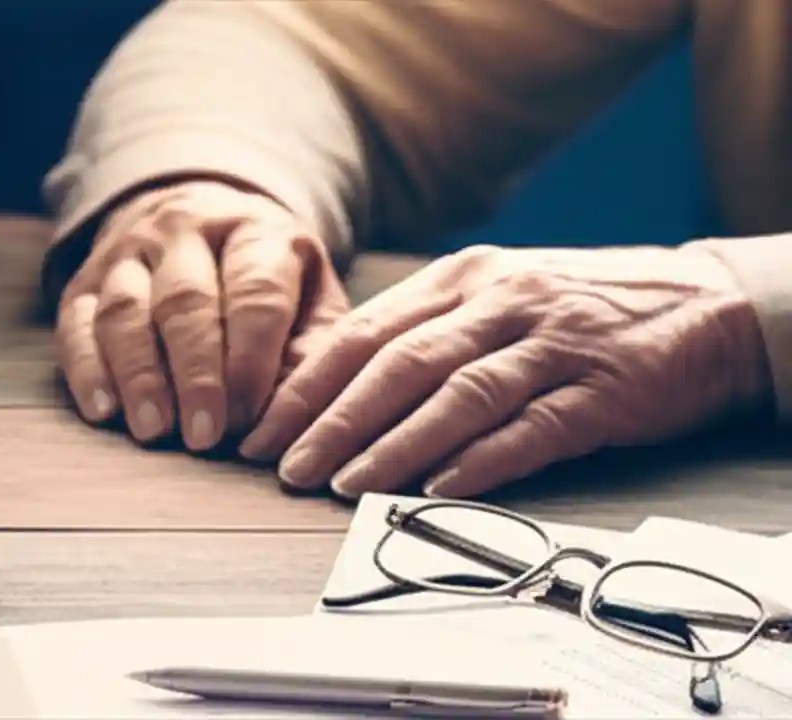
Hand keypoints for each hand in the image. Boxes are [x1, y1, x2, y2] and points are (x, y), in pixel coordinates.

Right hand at [55, 179, 347, 449]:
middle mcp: (185, 229)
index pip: (254, 292)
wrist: (196, 218)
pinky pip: (76, 323)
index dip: (251, 360)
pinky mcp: (84, 280)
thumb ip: (308, 351)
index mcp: (254, 229)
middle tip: (203, 436)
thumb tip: (287, 416)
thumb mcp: (307, 296)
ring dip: (139, 376)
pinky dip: (87, 368)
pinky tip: (104, 410)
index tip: (249, 419)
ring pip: (126, 310)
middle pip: (186, 302)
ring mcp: (128, 251)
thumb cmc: (262, 278)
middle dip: (196, 375)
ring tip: (154, 430)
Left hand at [238, 244, 771, 497]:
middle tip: (286, 468)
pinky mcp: (602, 390)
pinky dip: (481, 460)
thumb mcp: (494, 294)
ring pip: (456, 396)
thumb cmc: (576, 307)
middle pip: (398, 363)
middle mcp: (500, 302)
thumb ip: (423, 330)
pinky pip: (531, 428)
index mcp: (462, 277)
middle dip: (332, 420)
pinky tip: (438, 489)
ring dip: (393, 445)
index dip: (306, 385)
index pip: (363, 332)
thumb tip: (332, 384)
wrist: (704, 304)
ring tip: (344, 485)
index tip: (263, 430)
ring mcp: (553, 344)